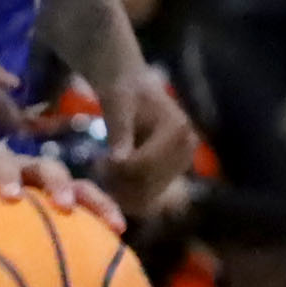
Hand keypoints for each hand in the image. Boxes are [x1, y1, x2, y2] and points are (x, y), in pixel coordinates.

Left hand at [0, 141, 118, 227]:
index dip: (5, 176)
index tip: (10, 197)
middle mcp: (18, 169)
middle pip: (43, 167)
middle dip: (55, 182)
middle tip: (60, 203)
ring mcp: (41, 185)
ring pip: (74, 185)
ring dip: (90, 199)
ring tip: (111, 221)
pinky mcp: (57, 204)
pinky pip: (84, 209)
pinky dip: (102, 217)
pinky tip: (122, 239)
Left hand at [107, 71, 198, 217]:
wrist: (133, 90)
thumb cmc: (123, 92)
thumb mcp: (117, 105)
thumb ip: (119, 132)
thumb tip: (120, 160)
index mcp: (178, 128)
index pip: (147, 163)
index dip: (118, 169)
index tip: (98, 161)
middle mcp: (187, 148)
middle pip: (150, 183)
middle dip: (119, 181)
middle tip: (98, 166)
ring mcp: (182, 163)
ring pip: (149, 195)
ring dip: (121, 189)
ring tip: (103, 169)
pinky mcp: (173, 174)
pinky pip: (149, 197)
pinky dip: (127, 194)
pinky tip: (112, 176)